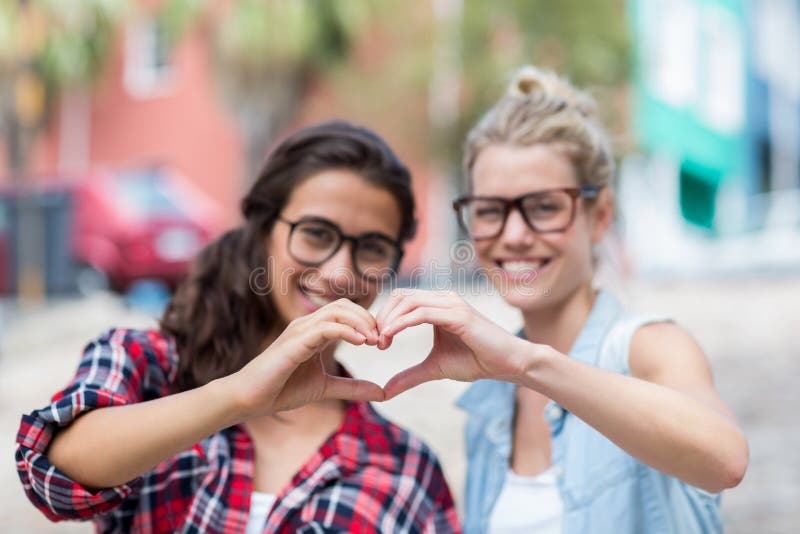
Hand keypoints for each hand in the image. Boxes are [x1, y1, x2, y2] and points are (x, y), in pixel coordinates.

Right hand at [232, 299, 383, 417]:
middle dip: (367, 318)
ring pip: (337, 311)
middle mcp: (307, 325)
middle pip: (344, 305)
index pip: (346, 311)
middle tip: (382, 340)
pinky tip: (361, 342)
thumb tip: (382, 393)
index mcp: (314, 331)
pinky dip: (347, 331)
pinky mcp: (295, 341)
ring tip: (374, 341)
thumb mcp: (326, 388)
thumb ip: (352, 388)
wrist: (251, 399)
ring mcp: (300, 330)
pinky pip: (326, 327)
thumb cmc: (282, 390)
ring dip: (361, 322)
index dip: (367, 322)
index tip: (383, 342)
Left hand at [376, 289, 540, 398]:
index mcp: (437, 305)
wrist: (508, 363)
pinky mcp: (458, 314)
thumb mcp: (435, 368)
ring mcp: (451, 304)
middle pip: (400, 296)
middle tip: (375, 342)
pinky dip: (401, 323)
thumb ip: (410, 376)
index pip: (401, 300)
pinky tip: (390, 337)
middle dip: (382, 317)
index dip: (384, 317)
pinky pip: (421, 313)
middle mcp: (443, 298)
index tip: (376, 342)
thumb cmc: (476, 361)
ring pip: (408, 301)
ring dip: (389, 321)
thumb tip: (385, 391)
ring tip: (382, 342)